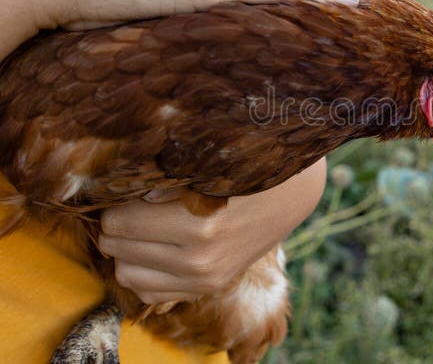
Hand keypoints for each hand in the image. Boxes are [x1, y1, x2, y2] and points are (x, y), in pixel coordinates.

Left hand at [98, 158, 325, 303]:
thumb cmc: (243, 172)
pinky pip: (148, 292)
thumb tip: (114, 192)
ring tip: (140, 228)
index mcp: (196, 226)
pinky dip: (142, 272)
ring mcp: (203, 279)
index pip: (118, 222)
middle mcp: (198, 260)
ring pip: (125, 274)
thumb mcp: (204, 168)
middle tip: (131, 206)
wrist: (288, 197)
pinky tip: (154, 250)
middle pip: (117, 247)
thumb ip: (159, 181)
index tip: (126, 191)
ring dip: (126, 251)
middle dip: (117, 225)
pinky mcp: (207, 288)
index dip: (115, 203)